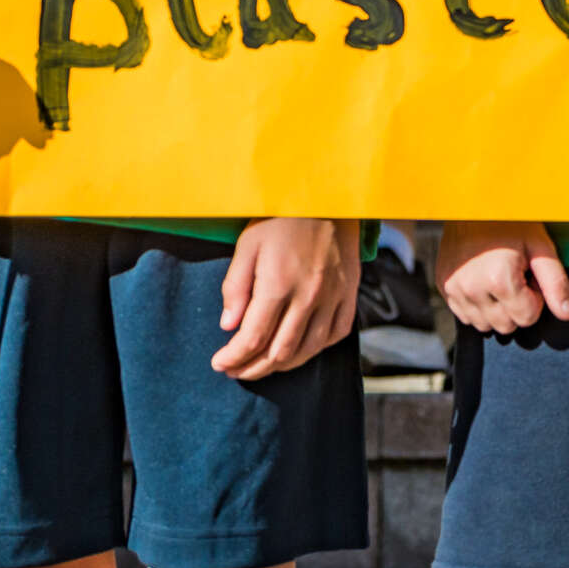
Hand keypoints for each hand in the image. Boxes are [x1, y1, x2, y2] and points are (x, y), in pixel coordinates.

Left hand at [213, 217, 360, 379]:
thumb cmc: (280, 218)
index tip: (219, 363)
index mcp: (279, 284)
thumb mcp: (247, 245)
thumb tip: (229, 326)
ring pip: (308, 349)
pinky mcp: (349, 293)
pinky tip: (299, 349)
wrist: (327, 196)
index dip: (233, 357)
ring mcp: (333, 297)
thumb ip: (236, 287)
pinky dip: (316, 349)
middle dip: (253, 368)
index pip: (253, 338)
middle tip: (235, 371)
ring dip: (282, 365)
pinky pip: (336, 334)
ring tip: (263, 366)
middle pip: (280, 351)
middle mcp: (309, 296)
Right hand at [435, 221, 568, 336]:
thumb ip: (555, 283)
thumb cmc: (512, 221)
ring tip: (500, 277)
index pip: (527, 318)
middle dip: (517, 306)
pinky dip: (478, 306)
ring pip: (484, 325)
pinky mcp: (443, 286)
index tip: (530, 275)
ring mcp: (454, 289)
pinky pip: (465, 315)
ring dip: (497, 309)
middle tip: (517, 275)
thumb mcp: (540, 246)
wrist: (474, 201)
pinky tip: (483, 281)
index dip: (535, 298)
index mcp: (499, 279)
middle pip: (506, 326)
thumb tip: (567, 314)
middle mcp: (472, 288)